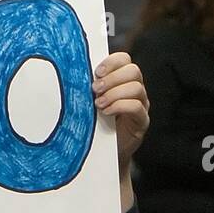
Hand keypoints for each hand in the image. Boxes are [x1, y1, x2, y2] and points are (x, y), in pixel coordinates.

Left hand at [92, 51, 149, 177]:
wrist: (105, 153)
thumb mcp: (90, 102)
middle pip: (133, 71)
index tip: (96, 73)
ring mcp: (141, 104)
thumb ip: (89, 88)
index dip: (112, 62)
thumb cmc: (96, 124)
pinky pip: (137, 107)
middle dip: (112, 78)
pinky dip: (120, 106)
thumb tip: (72, 75)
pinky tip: (106, 113)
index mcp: (123, 80)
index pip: (124, 60)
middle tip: (95, 90)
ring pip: (136, 88)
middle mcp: (135, 89)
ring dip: (114, 93)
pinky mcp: (141, 121)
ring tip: (99, 104)